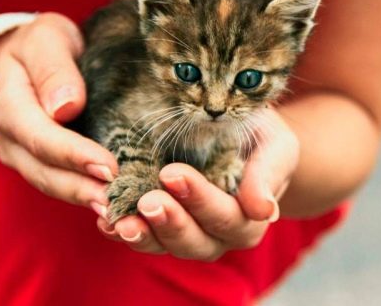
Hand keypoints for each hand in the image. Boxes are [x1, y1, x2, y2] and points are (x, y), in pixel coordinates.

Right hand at [0, 12, 117, 207]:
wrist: (26, 56)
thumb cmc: (42, 44)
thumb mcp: (47, 38)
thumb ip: (53, 67)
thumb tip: (65, 106)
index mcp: (11, 104)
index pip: (41, 137)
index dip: (74, 155)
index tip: (109, 168)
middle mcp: (12, 138)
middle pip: (45, 171)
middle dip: (82, 189)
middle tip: (119, 203)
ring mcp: (24, 156)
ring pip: (53, 185)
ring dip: (85, 200)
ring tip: (119, 213)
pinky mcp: (43, 164)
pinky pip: (62, 186)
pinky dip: (86, 198)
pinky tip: (114, 209)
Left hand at [96, 109, 298, 259]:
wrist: (237, 134)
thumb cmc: (258, 136)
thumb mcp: (274, 144)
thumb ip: (269, 173)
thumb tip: (263, 210)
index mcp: (252, 218)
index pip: (230, 219)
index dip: (201, 201)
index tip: (172, 173)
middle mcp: (220, 235)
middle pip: (197, 241)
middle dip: (171, 221)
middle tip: (148, 200)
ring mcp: (189, 234)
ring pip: (167, 246)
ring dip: (144, 234)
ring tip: (120, 219)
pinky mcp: (161, 228)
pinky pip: (143, 238)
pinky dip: (123, 231)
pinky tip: (106, 219)